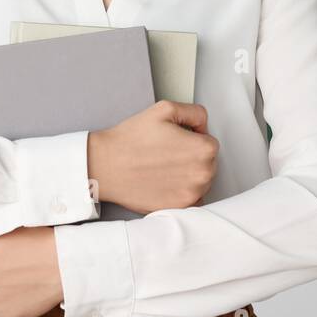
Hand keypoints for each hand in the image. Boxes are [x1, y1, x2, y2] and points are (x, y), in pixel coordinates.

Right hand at [87, 100, 217, 213]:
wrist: (107, 165)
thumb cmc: (131, 139)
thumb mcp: (164, 109)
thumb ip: (194, 112)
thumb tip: (203, 125)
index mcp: (203, 149)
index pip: (210, 143)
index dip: (192, 138)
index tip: (176, 140)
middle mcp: (203, 174)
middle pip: (208, 163)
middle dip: (192, 157)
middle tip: (166, 153)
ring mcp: (192, 194)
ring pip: (200, 181)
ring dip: (188, 175)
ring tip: (163, 167)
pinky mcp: (180, 208)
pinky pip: (191, 198)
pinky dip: (181, 191)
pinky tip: (163, 182)